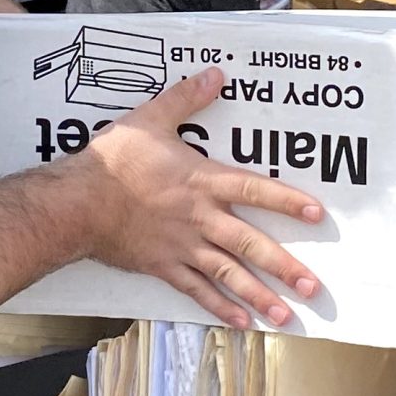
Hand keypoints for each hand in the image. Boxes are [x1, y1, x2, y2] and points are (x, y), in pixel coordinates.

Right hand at [72, 69, 323, 327]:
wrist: (78, 202)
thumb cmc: (114, 160)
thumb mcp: (151, 118)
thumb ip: (186, 97)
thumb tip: (216, 74)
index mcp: (202, 181)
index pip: (255, 189)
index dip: (287, 200)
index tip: (317, 214)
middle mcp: (200, 218)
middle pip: (251, 244)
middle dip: (285, 266)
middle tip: (314, 286)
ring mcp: (183, 246)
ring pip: (229, 275)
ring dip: (259, 296)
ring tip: (287, 316)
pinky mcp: (163, 266)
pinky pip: (196, 291)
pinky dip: (219, 307)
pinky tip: (241, 322)